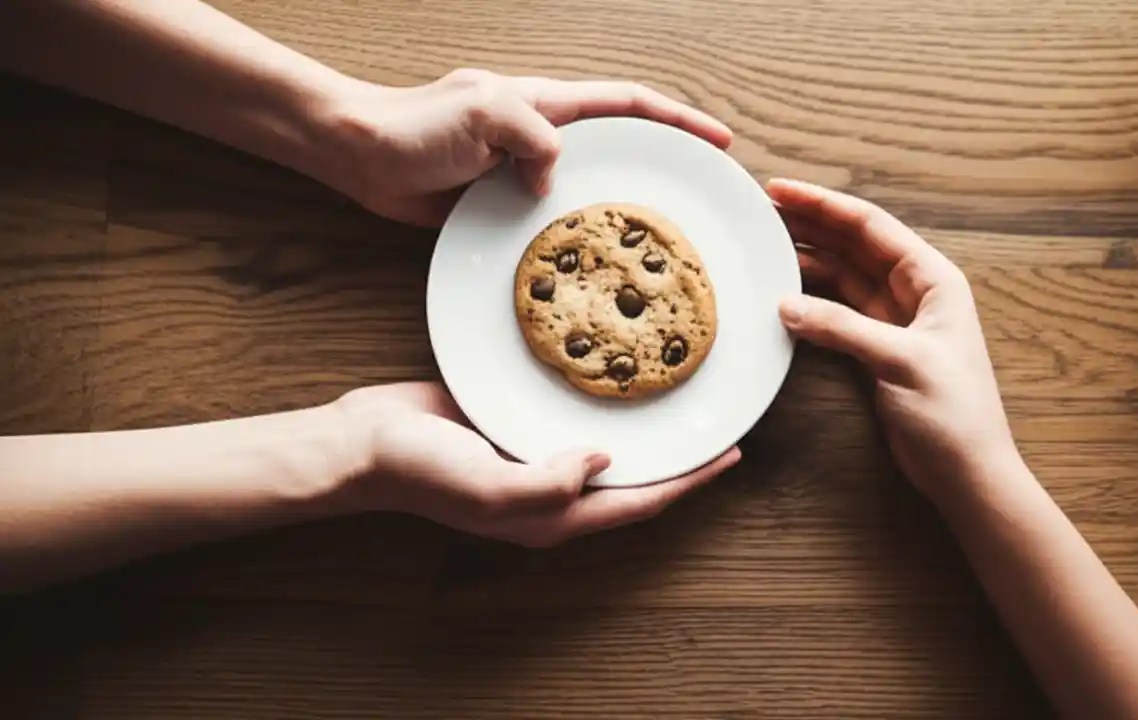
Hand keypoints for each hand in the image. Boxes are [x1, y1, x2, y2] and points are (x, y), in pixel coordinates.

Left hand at [317, 69, 732, 225]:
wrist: (361, 155)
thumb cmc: (415, 126)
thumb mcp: (483, 113)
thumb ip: (533, 138)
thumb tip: (556, 182)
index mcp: (546, 104)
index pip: (627, 104)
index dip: (677, 120)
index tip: (719, 141)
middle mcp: (542, 137)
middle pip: (618, 146)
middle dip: (662, 166)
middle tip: (699, 201)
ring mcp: (524, 173)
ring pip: (588, 189)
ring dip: (620, 209)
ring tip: (658, 243)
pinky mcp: (503, 206)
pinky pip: (552, 221)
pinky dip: (575, 238)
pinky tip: (592, 264)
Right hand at [333, 382, 739, 546]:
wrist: (363, 440)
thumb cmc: (418, 469)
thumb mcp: (486, 485)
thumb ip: (547, 484)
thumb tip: (603, 461)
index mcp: (550, 517)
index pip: (638, 502)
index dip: (688, 482)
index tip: (731, 456)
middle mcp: (549, 491)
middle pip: (632, 478)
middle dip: (678, 459)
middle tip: (721, 425)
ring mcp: (532, 457)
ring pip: (607, 448)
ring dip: (644, 428)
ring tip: (683, 399)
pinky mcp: (514, 424)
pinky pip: (572, 417)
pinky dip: (602, 404)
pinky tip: (618, 375)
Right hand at [769, 179, 1018, 499]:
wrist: (968, 473)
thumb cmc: (954, 414)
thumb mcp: (900, 362)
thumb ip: (842, 329)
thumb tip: (786, 305)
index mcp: (932, 279)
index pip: (869, 227)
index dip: (823, 205)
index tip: (779, 191)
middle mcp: (914, 292)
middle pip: (853, 245)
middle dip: (809, 225)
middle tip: (761, 213)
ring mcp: (894, 320)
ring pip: (842, 276)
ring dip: (806, 260)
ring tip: (763, 247)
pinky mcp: (877, 349)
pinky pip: (838, 311)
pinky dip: (811, 300)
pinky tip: (782, 294)